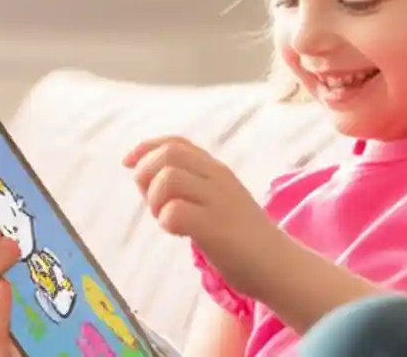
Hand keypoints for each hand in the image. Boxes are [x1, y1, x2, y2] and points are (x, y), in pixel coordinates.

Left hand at [124, 136, 284, 295]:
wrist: (279, 265)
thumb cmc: (241, 238)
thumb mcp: (216, 201)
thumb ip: (189, 187)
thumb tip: (144, 179)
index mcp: (217, 170)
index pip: (176, 142)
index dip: (146, 147)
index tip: (128, 163)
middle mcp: (218, 178)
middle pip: (168, 154)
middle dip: (145, 174)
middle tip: (153, 204)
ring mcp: (219, 201)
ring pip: (168, 179)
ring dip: (155, 200)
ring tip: (166, 220)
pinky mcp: (217, 228)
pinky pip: (176, 212)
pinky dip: (167, 222)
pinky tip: (179, 233)